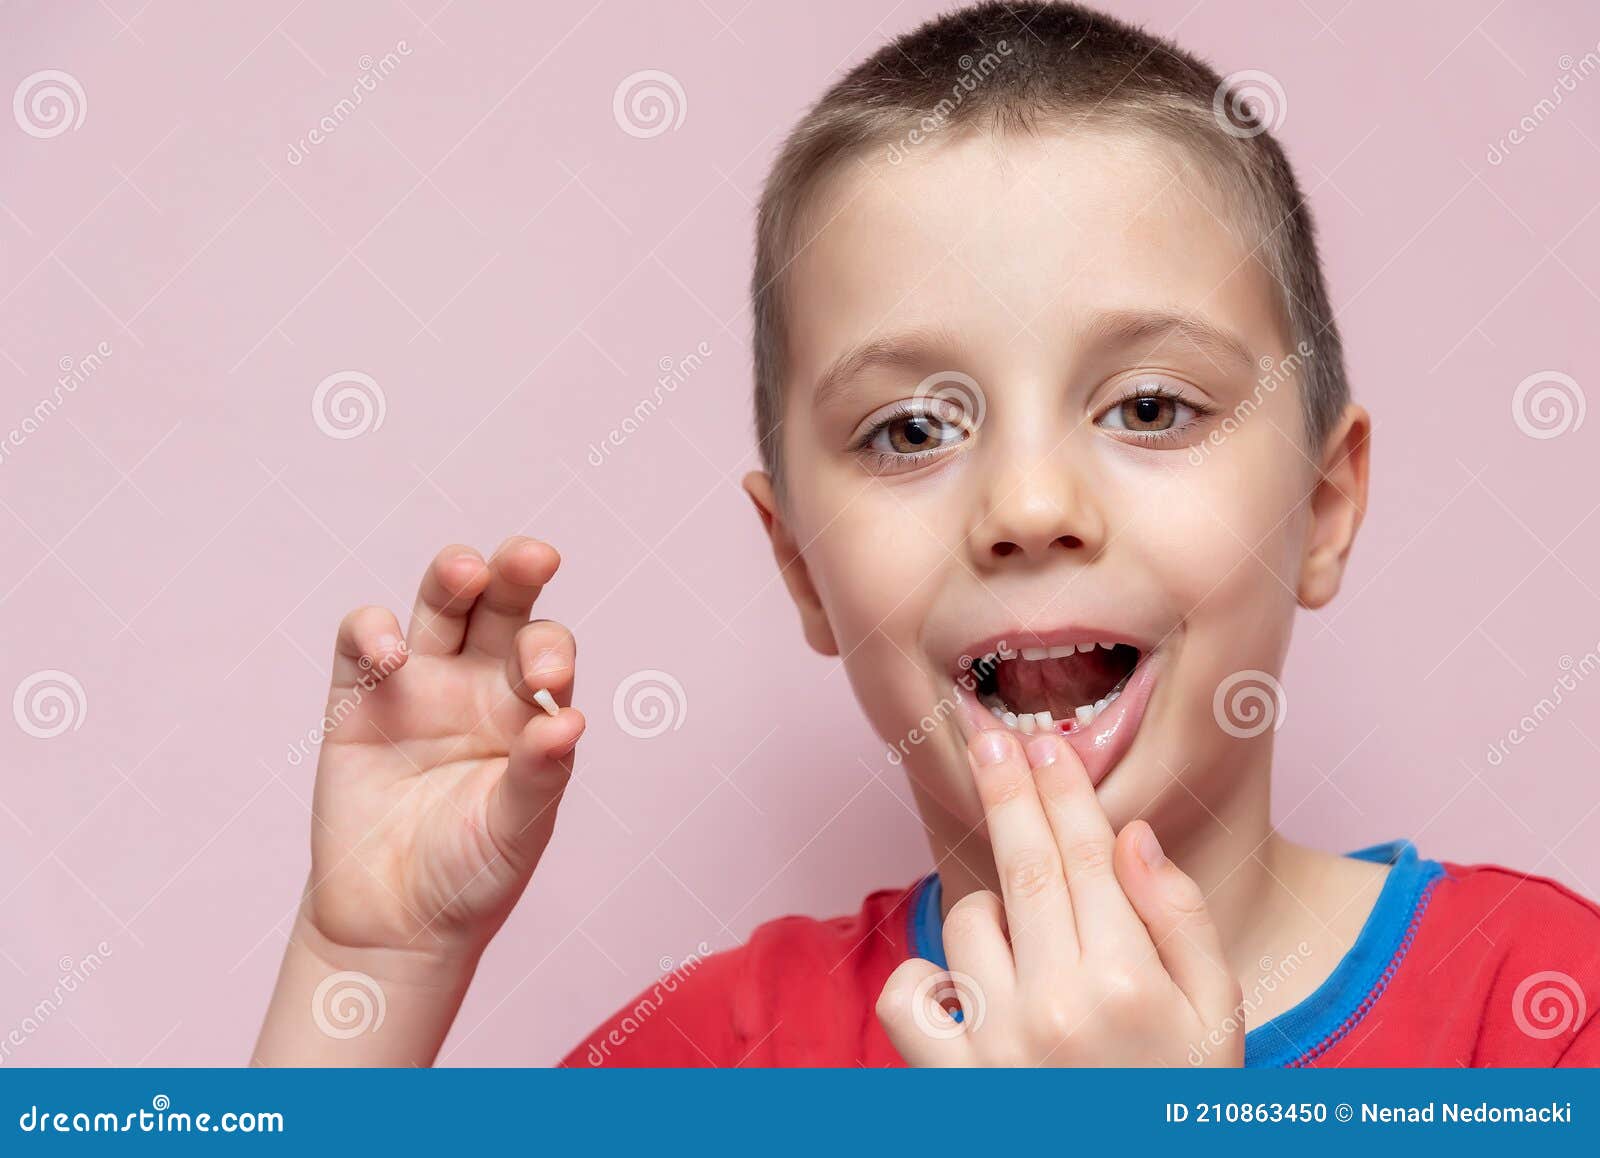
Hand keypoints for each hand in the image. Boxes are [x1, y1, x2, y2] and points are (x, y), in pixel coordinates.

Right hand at [301, 536, 583, 962]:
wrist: (395, 922)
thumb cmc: (471, 874)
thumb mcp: (517, 831)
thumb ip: (539, 777)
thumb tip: (568, 721)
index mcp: (527, 706)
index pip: (547, 650)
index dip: (549, 652)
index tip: (546, 685)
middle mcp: (478, 681)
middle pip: (502, 602)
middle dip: (517, 569)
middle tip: (534, 558)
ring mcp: (418, 683)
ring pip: (439, 604)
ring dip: (452, 577)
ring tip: (465, 574)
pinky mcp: (358, 697)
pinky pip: (362, 642)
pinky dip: (372, 631)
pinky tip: (389, 654)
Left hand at [876, 729, 1243, 1066]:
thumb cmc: (1180, 1102)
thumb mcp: (1217, 1019)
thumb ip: (1182, 922)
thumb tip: (1132, 837)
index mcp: (1129, 983)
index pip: (1084, 855)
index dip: (1061, 790)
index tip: (1044, 742)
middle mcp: (1056, 1005)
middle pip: (1021, 865)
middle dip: (1007, 791)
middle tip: (990, 737)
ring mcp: (996, 1043)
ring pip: (969, 923)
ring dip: (992, 913)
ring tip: (1031, 951)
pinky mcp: (950, 1078)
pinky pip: (911, 994)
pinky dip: (926, 978)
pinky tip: (963, 989)